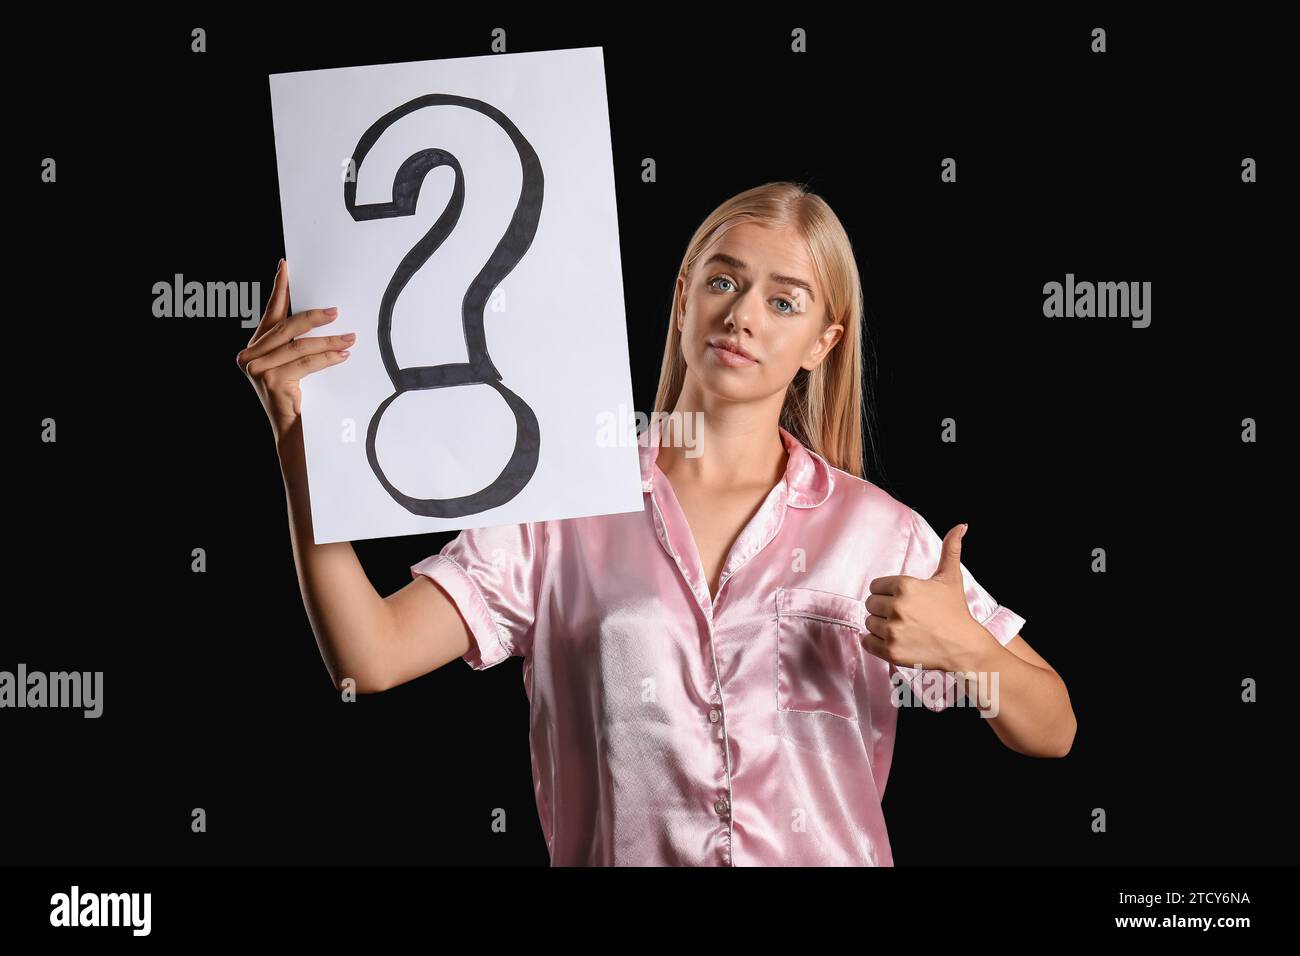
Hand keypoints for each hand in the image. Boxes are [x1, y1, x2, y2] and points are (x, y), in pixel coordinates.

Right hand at [236, 258, 353, 447]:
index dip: (278, 289)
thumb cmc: (295, 398)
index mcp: (254, 348)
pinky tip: (343, 355)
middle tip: (336, 311)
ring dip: (328, 340)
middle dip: (313, 317)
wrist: (292, 434)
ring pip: (299, 345)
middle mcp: (249, 356)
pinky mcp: (271, 380)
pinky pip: (306, 362)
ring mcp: (257, 369)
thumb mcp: (293, 366)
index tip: (286, 266)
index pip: (270, 313)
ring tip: (350, 338)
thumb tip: (324, 315)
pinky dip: (327, 358)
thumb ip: (296, 344)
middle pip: (286, 327)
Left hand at [862, 523, 987, 672]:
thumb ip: (950, 549)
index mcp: (905, 586)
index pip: (875, 587)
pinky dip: (876, 643)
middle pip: (870, 605)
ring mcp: (893, 631)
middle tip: (903, 616)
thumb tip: (961, 525)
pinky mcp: (891, 651)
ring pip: (869, 624)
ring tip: (903, 629)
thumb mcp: (951, 577)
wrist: (964, 647)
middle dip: (883, 610)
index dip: (887, 594)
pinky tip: (894, 641)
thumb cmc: (955, 611)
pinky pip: (867, 642)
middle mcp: (897, 607)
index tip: (902, 601)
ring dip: (881, 627)